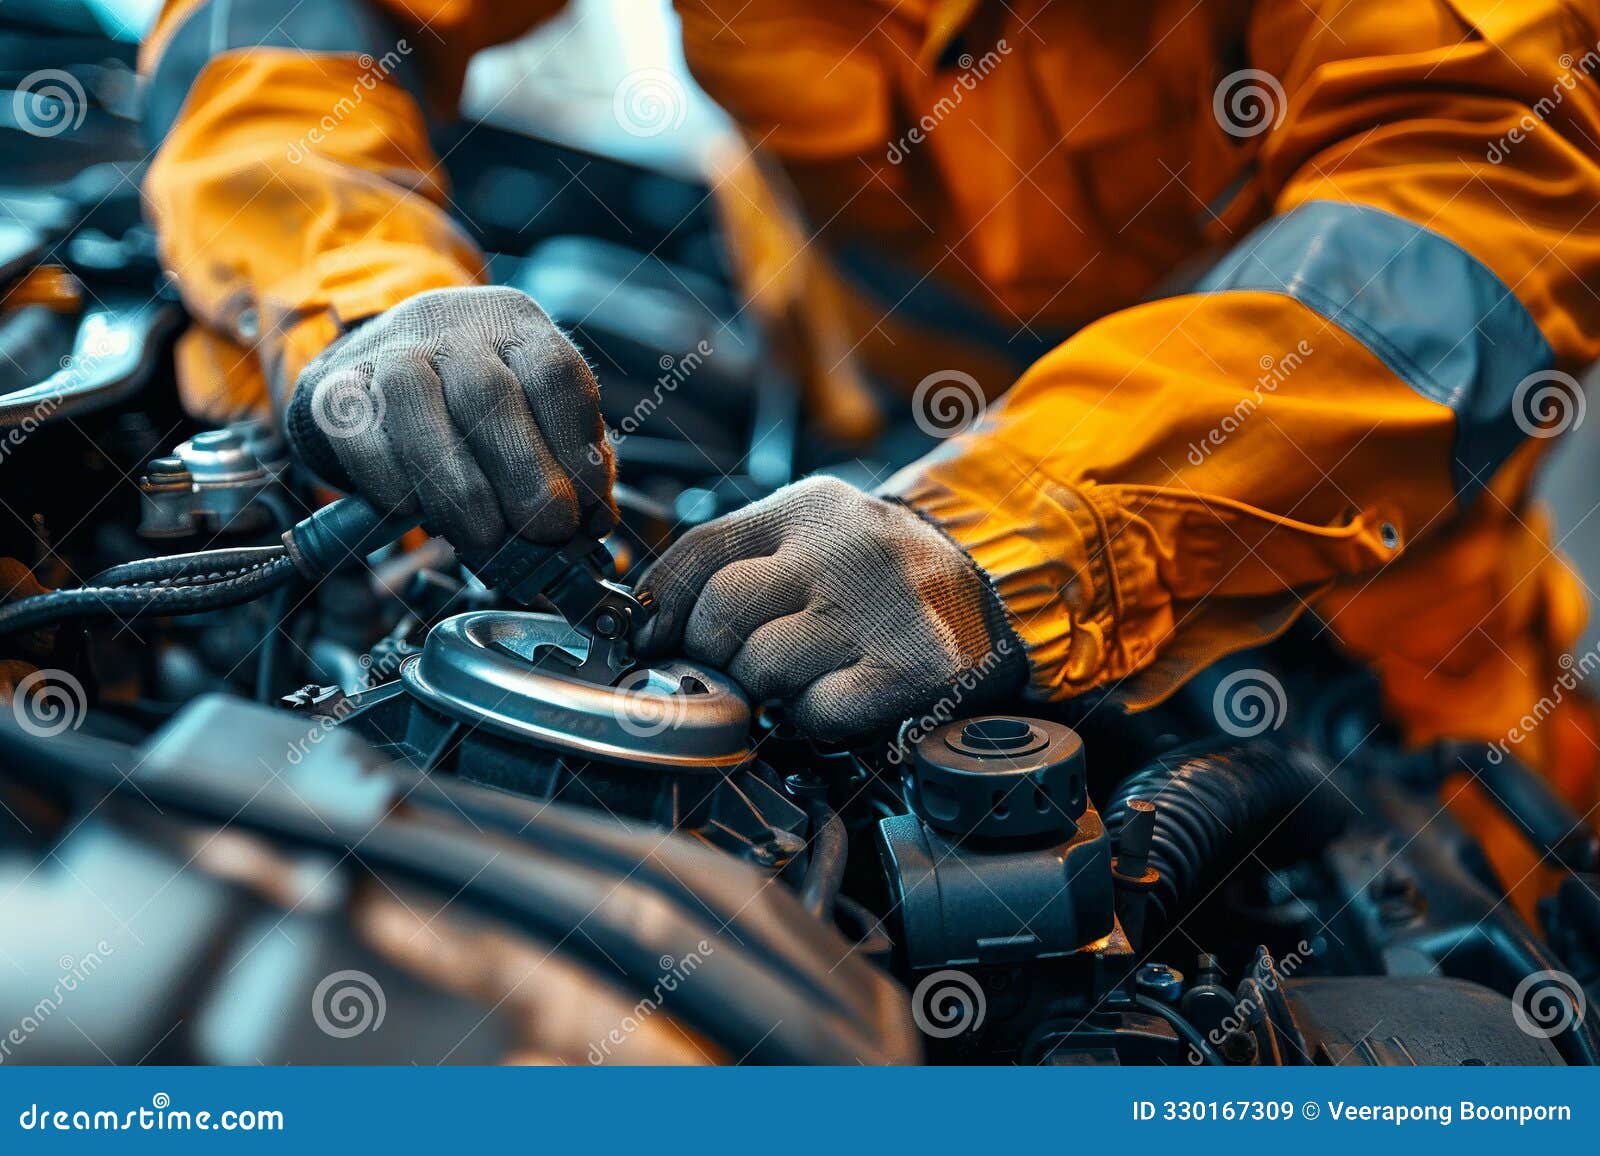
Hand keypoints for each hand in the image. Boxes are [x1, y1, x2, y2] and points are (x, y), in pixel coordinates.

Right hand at [285, 287, 615, 562]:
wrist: (379, 372)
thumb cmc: (471, 406)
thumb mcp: (534, 415)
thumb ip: (568, 462)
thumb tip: (593, 521)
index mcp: (516, 326)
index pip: (554, 372)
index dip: (575, 446)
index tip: (588, 507)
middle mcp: (451, 326)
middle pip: (488, 391)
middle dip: (523, 471)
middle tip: (545, 530)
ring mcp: (387, 351)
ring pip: (415, 404)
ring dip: (456, 483)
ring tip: (484, 536)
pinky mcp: (334, 388)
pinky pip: (358, 433)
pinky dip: (390, 480)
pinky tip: (417, 512)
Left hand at [635, 476, 1026, 738]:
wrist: (991, 591)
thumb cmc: (883, 576)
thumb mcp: (812, 535)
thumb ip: (739, 559)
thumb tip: (647, 620)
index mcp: (807, 508)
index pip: (699, 552)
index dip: (659, 607)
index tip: (648, 640)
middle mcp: (841, 550)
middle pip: (722, 612)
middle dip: (716, 652)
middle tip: (743, 664)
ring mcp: (876, 607)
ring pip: (763, 666)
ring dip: (769, 688)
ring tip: (801, 676)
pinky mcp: (909, 666)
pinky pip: (818, 710)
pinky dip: (816, 717)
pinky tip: (839, 695)